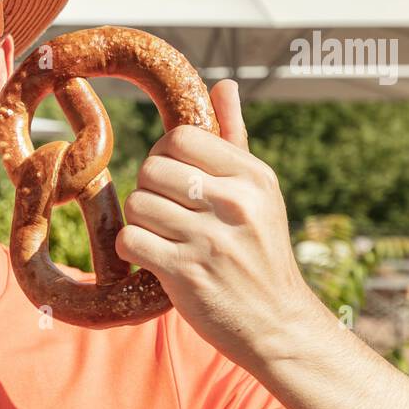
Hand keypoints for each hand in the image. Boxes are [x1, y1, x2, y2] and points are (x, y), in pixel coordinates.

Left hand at [114, 80, 324, 366]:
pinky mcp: (186, 273)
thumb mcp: (260, 193)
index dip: (165, 154)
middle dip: (149, 189)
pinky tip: (153, 258)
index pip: (182, 137)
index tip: (174, 177)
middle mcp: (235, 203)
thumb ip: (235, 139)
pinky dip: (133, 249)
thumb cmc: (261, 253)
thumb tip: (225, 84)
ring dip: (141, 222)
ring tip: (165, 237)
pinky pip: (131, 240)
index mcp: (253, 177)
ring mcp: (210, 239)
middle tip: (165, 211)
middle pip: (152, 169)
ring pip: (138, 204)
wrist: (278, 325)